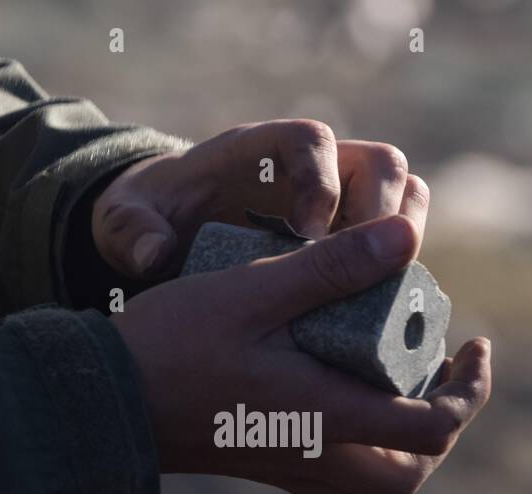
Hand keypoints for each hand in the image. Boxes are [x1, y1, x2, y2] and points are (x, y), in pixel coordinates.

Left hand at [92, 119, 429, 279]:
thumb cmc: (151, 217)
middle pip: (380, 163)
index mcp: (260, 150)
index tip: (309, 233)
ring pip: (405, 198)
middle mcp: (313, 167)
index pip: (312, 140)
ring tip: (386, 291)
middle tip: (366, 268)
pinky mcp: (351, 240)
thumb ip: (130, 231)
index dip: (321, 180)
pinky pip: (398, 245)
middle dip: (383, 212)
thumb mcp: (125, 222)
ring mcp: (340, 202)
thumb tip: (153, 254)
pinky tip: (380, 315)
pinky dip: (397, 274)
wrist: (166, 230)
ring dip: (405, 239)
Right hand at [110, 214, 491, 493]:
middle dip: (442, 423)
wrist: (102, 405)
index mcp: (327, 415)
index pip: (433, 428)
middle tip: (443, 369)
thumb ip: (333, 267)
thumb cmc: (171, 346)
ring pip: (375, 482)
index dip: (469, 390)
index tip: (474, 345)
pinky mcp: (263, 467)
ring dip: (402, 440)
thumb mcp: (254, 291)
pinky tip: (343, 402)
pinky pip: (334, 482)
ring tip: (399, 383)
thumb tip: (408, 235)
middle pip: (411, 470)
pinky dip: (359, 452)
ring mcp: (289, 468)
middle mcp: (316, 454)